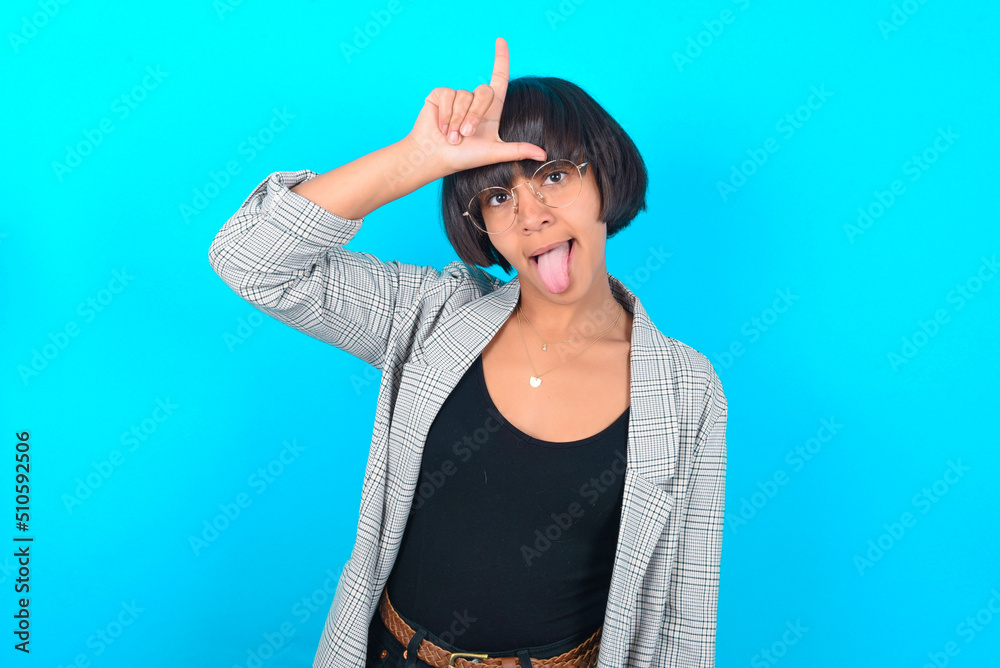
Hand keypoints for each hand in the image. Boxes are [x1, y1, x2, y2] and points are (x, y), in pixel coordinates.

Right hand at [406, 37, 547, 174]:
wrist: (435, 158)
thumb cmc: (464, 158)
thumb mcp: (494, 152)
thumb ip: (518, 150)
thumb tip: (544, 155)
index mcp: (490, 110)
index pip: (499, 79)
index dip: (501, 59)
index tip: (501, 40)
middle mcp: (474, 101)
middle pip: (485, 91)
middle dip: (474, 115)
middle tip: (465, 135)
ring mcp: (457, 97)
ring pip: (464, 96)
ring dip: (458, 120)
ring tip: (451, 137)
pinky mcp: (440, 95)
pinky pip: (448, 95)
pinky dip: (446, 115)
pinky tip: (441, 127)